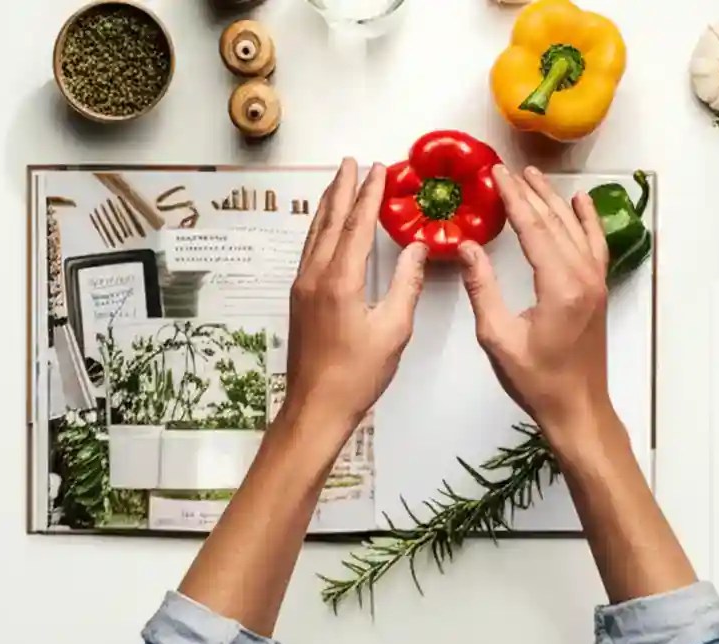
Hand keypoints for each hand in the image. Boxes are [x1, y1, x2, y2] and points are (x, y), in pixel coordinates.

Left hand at [283, 158, 428, 434]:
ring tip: (337, 183)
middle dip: (341, 189)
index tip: (377, 169)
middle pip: (329, 221)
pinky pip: (310, 250)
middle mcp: (314, 276)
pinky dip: (321, 229)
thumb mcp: (394, 328)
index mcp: (340, 280)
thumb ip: (407, 284)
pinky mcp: (299, 300)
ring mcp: (302, 287)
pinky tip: (326, 228)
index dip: (368, 195)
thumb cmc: (357, 374)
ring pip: (315, 234)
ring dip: (328, 206)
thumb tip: (419, 249)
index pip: (356, 226)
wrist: (316, 406)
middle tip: (350, 162)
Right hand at [458, 165, 612, 436]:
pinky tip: (581, 203)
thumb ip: (482, 288)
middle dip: (530, 193)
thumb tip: (467, 247)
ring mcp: (596, 283)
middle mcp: (584, 278)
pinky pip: (595, 245)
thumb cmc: (538, 380)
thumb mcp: (498, 337)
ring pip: (575, 229)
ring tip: (535, 176)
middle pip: (555, 222)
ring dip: (554, 200)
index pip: (534, 229)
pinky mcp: (598, 291)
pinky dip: (587, 221)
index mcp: (560, 287)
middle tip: (507, 170)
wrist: (577, 407)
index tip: (497, 175)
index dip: (513, 198)